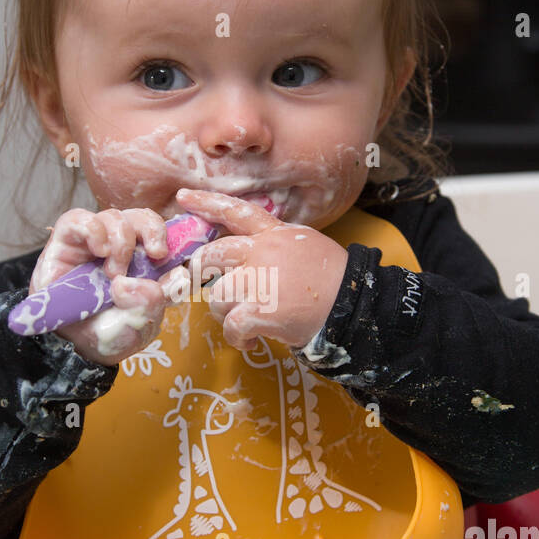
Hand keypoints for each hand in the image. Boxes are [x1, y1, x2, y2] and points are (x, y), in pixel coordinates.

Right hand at [30, 207, 178, 365]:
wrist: (70, 344)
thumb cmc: (106, 333)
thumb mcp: (136, 328)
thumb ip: (149, 306)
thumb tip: (143, 283)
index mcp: (149, 266)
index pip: (172, 241)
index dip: (184, 245)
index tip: (184, 265)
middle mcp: (124, 249)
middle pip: (145, 219)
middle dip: (155, 231)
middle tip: (157, 255)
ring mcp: (95, 242)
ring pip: (116, 216)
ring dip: (123, 241)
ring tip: (115, 273)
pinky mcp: (67, 240)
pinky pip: (80, 219)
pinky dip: (94, 230)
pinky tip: (99, 250)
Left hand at [175, 188, 347, 350]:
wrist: (356, 307)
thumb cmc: (335, 282)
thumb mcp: (307, 247)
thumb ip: (277, 245)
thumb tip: (253, 254)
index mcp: (276, 235)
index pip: (236, 211)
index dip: (207, 203)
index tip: (182, 197)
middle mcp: (264, 252)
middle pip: (213, 255)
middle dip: (203, 275)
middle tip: (210, 290)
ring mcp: (261, 281)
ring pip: (217, 295)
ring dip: (225, 314)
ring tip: (243, 324)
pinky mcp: (262, 312)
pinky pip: (232, 326)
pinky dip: (237, 338)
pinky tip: (251, 341)